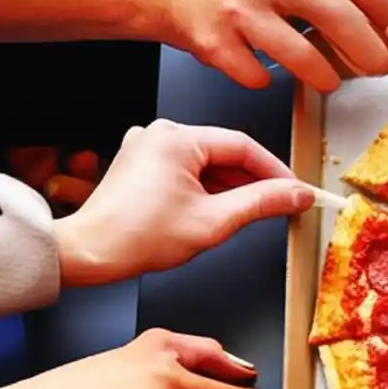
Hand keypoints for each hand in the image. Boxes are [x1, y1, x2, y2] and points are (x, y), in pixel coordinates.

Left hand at [54, 119, 313, 286]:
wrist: (90, 253)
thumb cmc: (136, 236)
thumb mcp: (214, 222)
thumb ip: (262, 203)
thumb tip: (296, 194)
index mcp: (176, 138)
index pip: (244, 146)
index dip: (276, 171)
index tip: (297, 190)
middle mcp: (161, 135)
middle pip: (227, 154)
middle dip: (255, 182)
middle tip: (283, 204)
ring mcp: (150, 148)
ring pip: (210, 164)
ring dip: (233, 188)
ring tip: (251, 214)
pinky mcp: (144, 164)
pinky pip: (190, 170)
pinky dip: (210, 189)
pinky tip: (221, 210)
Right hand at [146, 0, 387, 91]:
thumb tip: (383, 28)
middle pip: (347, 25)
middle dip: (373, 58)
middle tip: (378, 72)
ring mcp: (243, 9)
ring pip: (309, 61)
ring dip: (327, 79)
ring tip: (326, 79)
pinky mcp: (216, 42)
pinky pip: (261, 79)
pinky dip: (268, 81)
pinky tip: (263, 69)